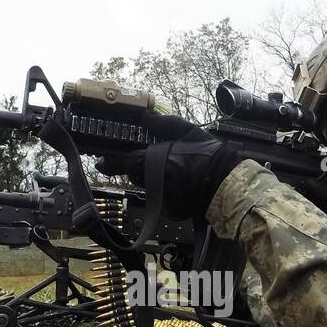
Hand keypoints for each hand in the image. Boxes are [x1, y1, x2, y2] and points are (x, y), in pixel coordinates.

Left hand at [96, 123, 242, 220]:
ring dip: (154, 182)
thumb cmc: (208, 154)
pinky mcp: (171, 211)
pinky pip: (162, 202)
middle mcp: (155, 181)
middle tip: (155, 163)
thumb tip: (145, 115)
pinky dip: (167, 195)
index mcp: (156, 160)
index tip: (100, 163)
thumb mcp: (187, 131)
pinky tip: (183, 187)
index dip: (110, 164)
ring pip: (149, 189)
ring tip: (176, 173)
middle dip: (139, 170)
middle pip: (136, 176)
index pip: (125, 162)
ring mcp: (162, 198)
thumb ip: (163, 123)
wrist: (226, 183)